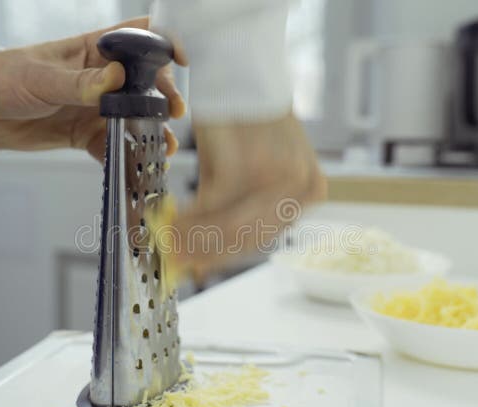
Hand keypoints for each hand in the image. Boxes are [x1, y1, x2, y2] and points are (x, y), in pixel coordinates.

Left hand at [0, 17, 185, 159]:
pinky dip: (127, 159)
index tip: (180, 59)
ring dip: (151, 132)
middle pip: (146, 82)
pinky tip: (138, 170)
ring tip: (163, 148)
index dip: (162, 41)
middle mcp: (101, 77)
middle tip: (172, 113)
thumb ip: (78, 83)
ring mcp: (95, 107)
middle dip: (164, 97)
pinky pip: (113, 147)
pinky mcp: (85, 134)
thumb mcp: (40, 77)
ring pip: (134, 118)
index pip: (137, 36)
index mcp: (93, 49)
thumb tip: (115, 79)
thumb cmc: (3, 77)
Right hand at [172, 113, 326, 277]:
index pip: (264, 237)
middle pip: (243, 239)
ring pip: (225, 228)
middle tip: (173, 258)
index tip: (198, 265)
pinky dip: (184, 216)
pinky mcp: (245, 170)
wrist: (242, 69)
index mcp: (311, 189)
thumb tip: (209, 246)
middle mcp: (300, 187)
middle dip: (202, 253)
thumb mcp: (260, 162)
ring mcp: (275, 181)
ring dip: (189, 237)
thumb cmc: (247, 114)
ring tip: (166, 240)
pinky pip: (208, 207)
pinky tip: (169, 216)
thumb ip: (243, 203)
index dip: (224, 257)